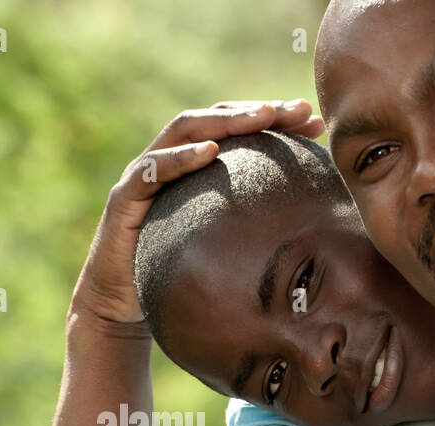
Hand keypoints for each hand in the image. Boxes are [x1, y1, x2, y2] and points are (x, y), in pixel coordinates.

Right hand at [68, 100, 323, 330]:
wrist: (121, 306)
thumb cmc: (174, 276)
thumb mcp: (220, 247)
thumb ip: (250, 229)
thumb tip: (311, 230)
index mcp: (194, 169)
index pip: (235, 131)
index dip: (273, 121)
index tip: (313, 122)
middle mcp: (168, 161)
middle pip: (214, 121)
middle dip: (257, 111)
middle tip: (297, 110)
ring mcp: (144, 176)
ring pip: (183, 131)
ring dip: (224, 122)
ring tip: (262, 117)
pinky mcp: (123, 198)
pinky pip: (152, 171)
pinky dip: (180, 158)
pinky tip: (210, 153)